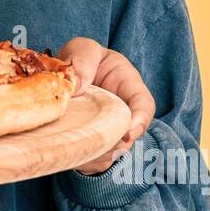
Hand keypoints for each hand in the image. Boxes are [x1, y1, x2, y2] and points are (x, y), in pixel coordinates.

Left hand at [57, 37, 155, 175]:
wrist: (65, 75)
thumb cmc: (81, 59)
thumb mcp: (83, 49)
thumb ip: (83, 60)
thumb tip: (78, 88)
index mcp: (128, 88)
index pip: (144, 107)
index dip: (140, 122)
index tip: (128, 133)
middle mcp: (123, 114)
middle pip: (127, 137)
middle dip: (113, 144)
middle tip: (92, 141)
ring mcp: (109, 132)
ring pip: (109, 153)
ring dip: (94, 153)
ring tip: (73, 143)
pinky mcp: (93, 146)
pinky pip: (92, 162)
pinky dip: (82, 160)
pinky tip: (66, 151)